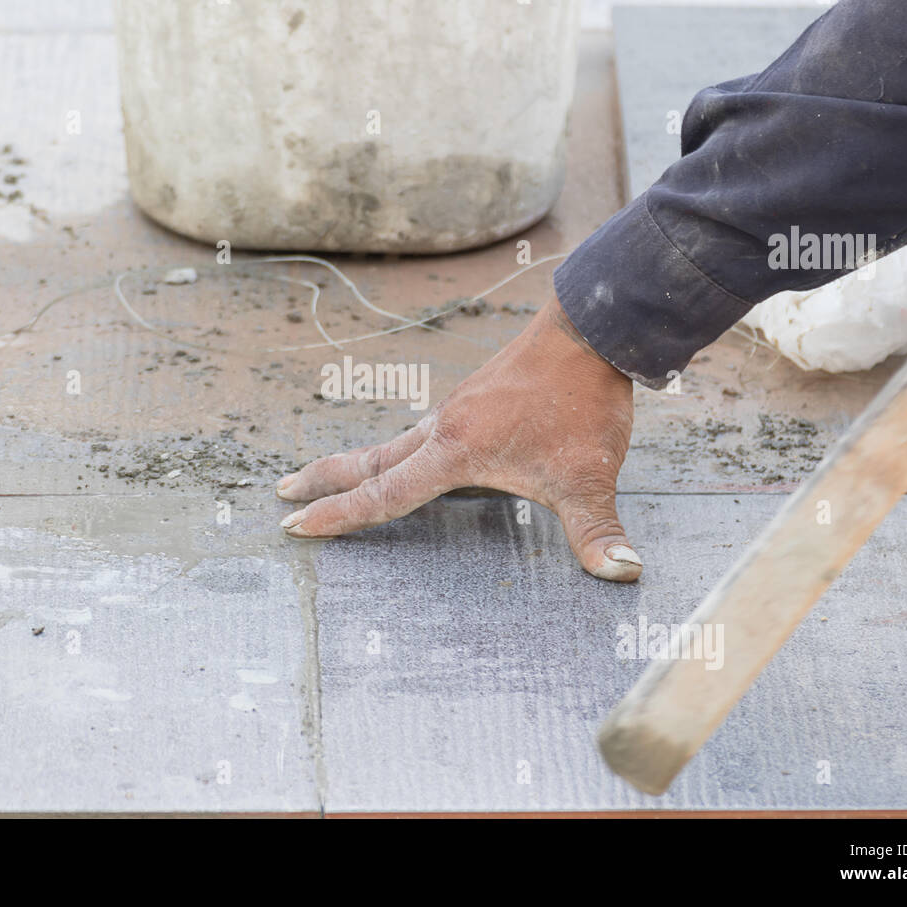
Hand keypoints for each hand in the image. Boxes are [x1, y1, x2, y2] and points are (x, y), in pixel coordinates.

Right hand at [276, 297, 641, 581]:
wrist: (590, 331)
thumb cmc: (583, 401)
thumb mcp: (591, 475)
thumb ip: (598, 530)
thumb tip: (623, 575)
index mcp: (456, 450)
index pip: (385, 493)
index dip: (339, 515)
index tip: (296, 525)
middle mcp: (444, 428)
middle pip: (370, 461)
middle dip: (324, 481)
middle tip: (282, 495)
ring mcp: (456, 410)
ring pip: (392, 443)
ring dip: (355, 463)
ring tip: (328, 476)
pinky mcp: (473, 400)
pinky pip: (419, 432)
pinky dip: (395, 449)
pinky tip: (408, 455)